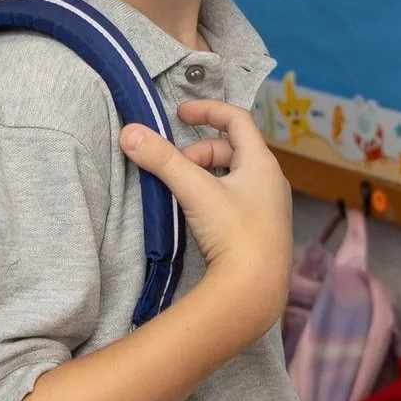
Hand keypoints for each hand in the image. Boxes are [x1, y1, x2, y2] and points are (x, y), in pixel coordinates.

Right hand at [120, 101, 291, 341]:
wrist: (255, 291)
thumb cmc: (235, 234)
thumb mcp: (194, 191)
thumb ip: (162, 160)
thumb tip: (130, 132)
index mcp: (262, 163)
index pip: (237, 119)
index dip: (208, 110)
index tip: (180, 113)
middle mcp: (271, 181)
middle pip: (232, 150)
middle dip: (199, 152)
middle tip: (175, 168)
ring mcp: (268, 208)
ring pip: (233, 176)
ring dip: (205, 175)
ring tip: (182, 191)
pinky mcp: (261, 232)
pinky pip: (236, 200)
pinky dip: (214, 196)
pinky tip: (197, 214)